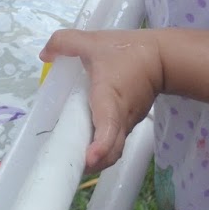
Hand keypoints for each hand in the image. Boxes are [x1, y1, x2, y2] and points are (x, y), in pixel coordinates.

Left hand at [40, 26, 163, 172]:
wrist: (164, 58)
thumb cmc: (127, 52)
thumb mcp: (93, 41)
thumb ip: (64, 42)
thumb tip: (44, 55)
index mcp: (110, 99)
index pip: (109, 128)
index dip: (99, 146)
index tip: (88, 160)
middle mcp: (121, 118)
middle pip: (111, 150)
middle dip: (93, 163)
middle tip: (70, 168)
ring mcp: (128, 123)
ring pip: (114, 149)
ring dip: (97, 159)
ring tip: (74, 161)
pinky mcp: (131, 123)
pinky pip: (116, 141)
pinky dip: (103, 148)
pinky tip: (86, 143)